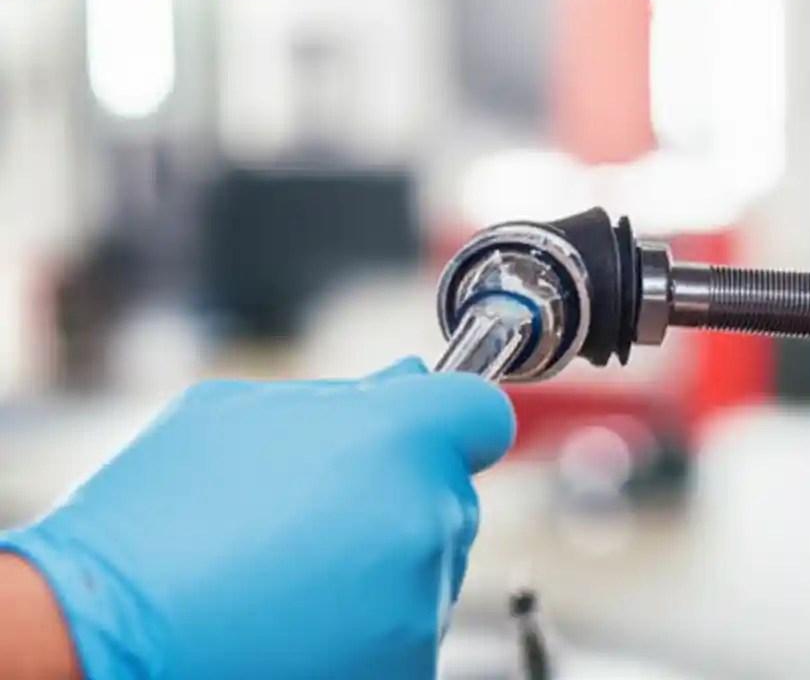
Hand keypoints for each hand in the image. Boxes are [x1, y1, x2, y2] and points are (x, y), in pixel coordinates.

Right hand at [0, 358, 513, 678]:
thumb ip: (343, 398)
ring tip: (289, 570)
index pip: (481, 415)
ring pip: (430, 564)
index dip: (451, 420)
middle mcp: (428, 517)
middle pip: (449, 493)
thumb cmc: (157, 516)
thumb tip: (407, 382)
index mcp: (400, 439)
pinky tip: (299, 619)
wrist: (103, 635)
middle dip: (401, 493)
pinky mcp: (410, 664)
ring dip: (383, 563)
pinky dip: (371, 626)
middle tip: (315, 512)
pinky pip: (409, 628)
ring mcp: (423, 599)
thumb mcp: (238, 417)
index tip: (426, 432)